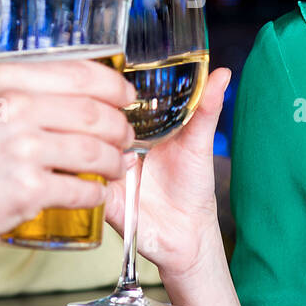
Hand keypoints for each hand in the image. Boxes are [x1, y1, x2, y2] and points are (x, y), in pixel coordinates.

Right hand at [0, 58, 136, 241]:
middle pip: (95, 114)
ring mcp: (23, 150)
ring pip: (95, 152)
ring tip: (116, 167)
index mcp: (5, 79)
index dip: (114, 86)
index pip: (81, 74)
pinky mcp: (27, 189)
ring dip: (115, 162)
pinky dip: (95, 194)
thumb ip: (16, 90)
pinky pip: (80, 190)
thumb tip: (68, 90)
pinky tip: (95, 193)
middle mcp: (16, 108)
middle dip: (121, 127)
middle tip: (126, 137)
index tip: (126, 96)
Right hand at [104, 66, 231, 279]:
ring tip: (132, 153)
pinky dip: (97, 176)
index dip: (109, 87)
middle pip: (91, 121)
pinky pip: (85, 183)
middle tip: (127, 121)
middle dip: (101, 115)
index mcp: (133, 126)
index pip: (111, 100)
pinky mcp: (101, 196)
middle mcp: (114, 144)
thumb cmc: (192, 185)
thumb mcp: (199, 142)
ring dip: (100, 145)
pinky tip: (121, 172)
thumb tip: (223, 73)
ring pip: (82, 149)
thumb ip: (205, 108)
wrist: (188, 233)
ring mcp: (104, 169)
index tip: (118, 78)